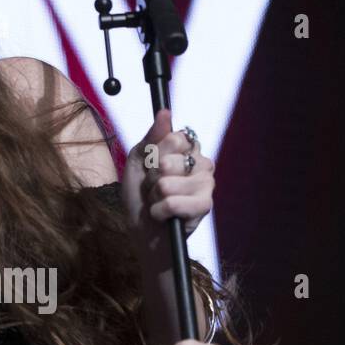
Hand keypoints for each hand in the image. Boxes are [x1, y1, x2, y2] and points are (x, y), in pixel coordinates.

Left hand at [120, 110, 214, 249]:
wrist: (142, 232)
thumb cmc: (140, 197)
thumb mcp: (138, 162)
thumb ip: (151, 138)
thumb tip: (165, 112)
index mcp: (188, 149)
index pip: (174, 137)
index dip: (154, 155)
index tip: (151, 168)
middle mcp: (202, 163)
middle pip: (169, 159)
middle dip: (152, 178)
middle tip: (154, 190)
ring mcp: (206, 184)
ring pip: (167, 182)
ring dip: (154, 197)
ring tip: (158, 203)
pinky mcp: (205, 206)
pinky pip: (173, 202)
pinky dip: (159, 211)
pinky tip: (162, 216)